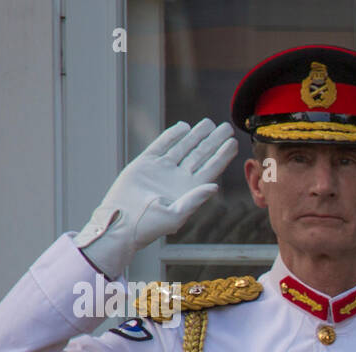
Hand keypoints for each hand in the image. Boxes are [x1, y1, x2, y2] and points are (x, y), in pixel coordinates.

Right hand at [74, 119, 237, 277]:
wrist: (122, 221)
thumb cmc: (151, 225)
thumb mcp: (176, 215)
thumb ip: (195, 199)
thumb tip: (215, 186)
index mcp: (190, 190)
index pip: (211, 169)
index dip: (222, 155)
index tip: (234, 142)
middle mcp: (179, 178)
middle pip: (200, 154)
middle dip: (213, 141)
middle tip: (227, 127)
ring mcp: (163, 169)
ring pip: (183, 147)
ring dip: (196, 135)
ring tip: (209, 123)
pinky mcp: (145, 163)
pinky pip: (161, 145)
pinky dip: (172, 135)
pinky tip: (184, 126)